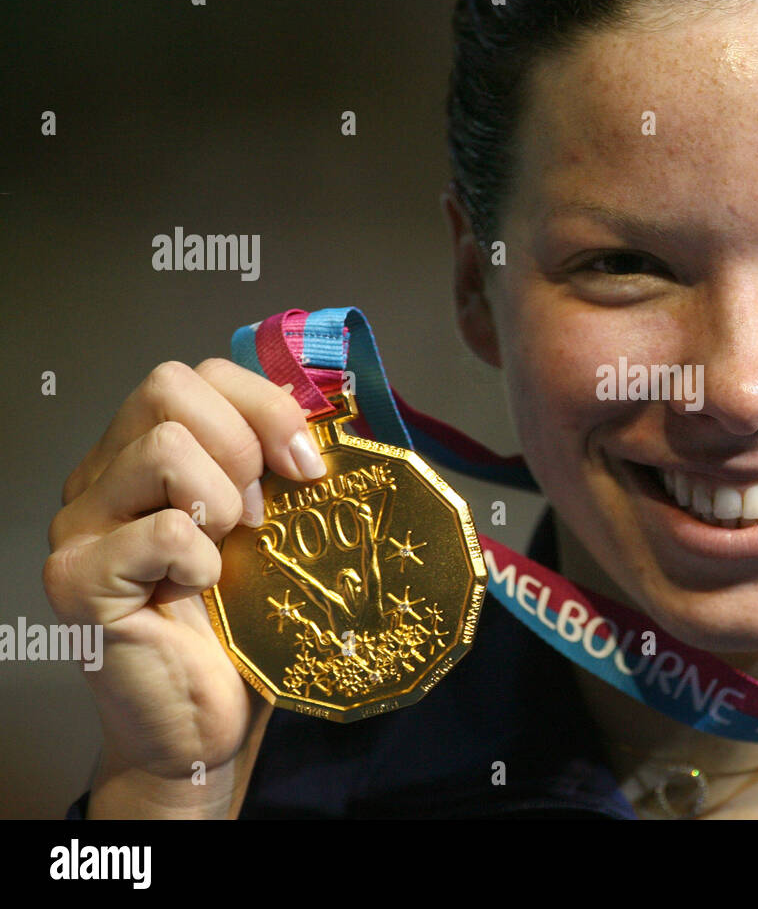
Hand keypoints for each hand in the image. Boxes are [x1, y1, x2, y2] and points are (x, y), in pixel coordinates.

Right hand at [43, 359, 325, 816]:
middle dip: (242, 443)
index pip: (199, 374)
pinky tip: (200, 591)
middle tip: (259, 514)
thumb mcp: (277, 529)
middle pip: (169, 386)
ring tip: (227, 553)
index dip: (265, 406)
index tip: (306, 466)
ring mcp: (81, 525)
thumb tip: (340, 418)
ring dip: (222, 502)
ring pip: (164, 447)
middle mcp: (103, 477)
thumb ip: (285, 468)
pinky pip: (161, 531)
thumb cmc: (244, 627)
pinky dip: (201, 560)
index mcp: (147, 454)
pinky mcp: (78, 579)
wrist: (206, 722)